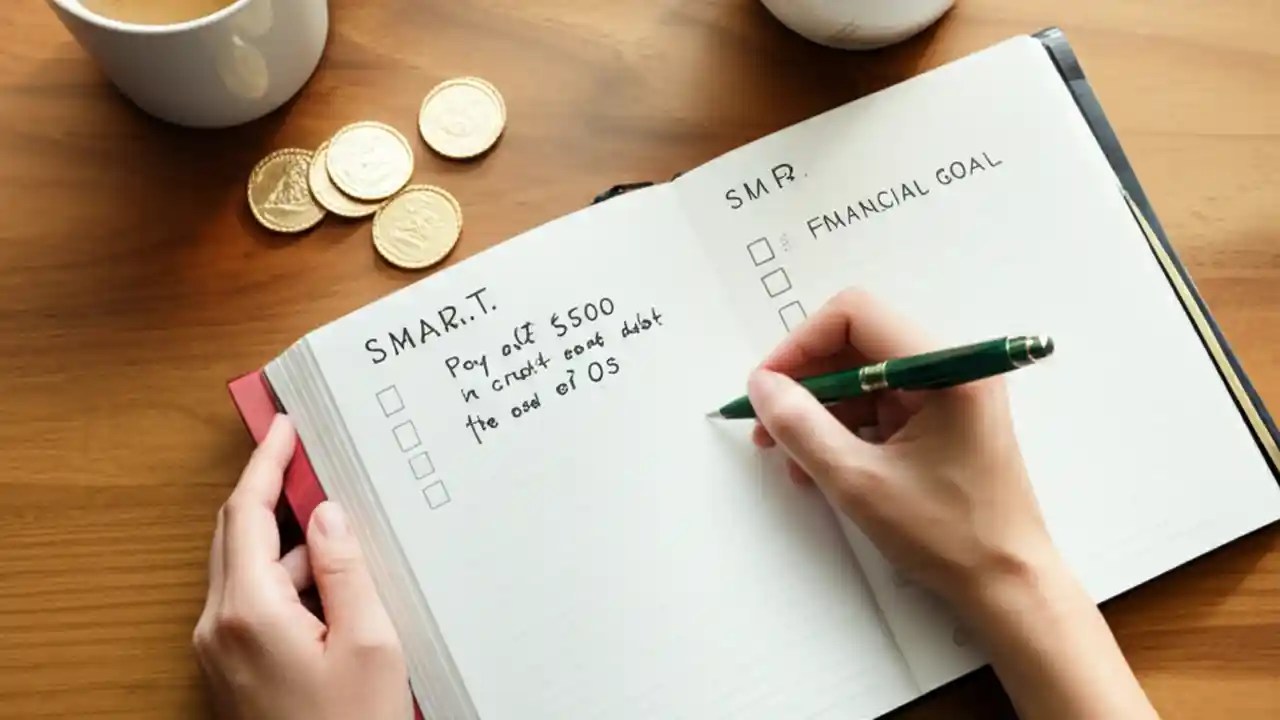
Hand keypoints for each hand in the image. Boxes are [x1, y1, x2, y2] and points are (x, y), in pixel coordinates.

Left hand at [194, 415, 410, 719]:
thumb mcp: (369, 642)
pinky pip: (250, 603)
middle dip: (270, 494)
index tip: (284, 429)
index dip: (266, 463)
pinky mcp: (229, 668)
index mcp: (249, 612)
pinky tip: (333, 594)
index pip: (245, 512)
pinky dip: (284, 583)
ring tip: (346, 546)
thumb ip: (345, 568)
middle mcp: (219, 627)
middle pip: (234, 535)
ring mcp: (218, 651)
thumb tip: (325, 514)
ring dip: (287, 547)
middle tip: (309, 461)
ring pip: (246, 570)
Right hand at [747, 289, 1054, 612]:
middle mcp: (952, 369)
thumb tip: (762, 386)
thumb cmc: (949, 536)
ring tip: (789, 455)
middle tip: (768, 422)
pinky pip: (878, 407)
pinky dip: (843, 430)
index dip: (801, 345)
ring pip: (862, 378)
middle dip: (806, 382)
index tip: (768, 386)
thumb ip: (801, 427)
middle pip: (857, 344)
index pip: (856, 316)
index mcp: (947, 369)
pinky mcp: (942, 421)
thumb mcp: (859, 481)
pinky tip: (819, 465)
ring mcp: (948, 395)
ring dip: (819, 411)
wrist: (1007, 584)